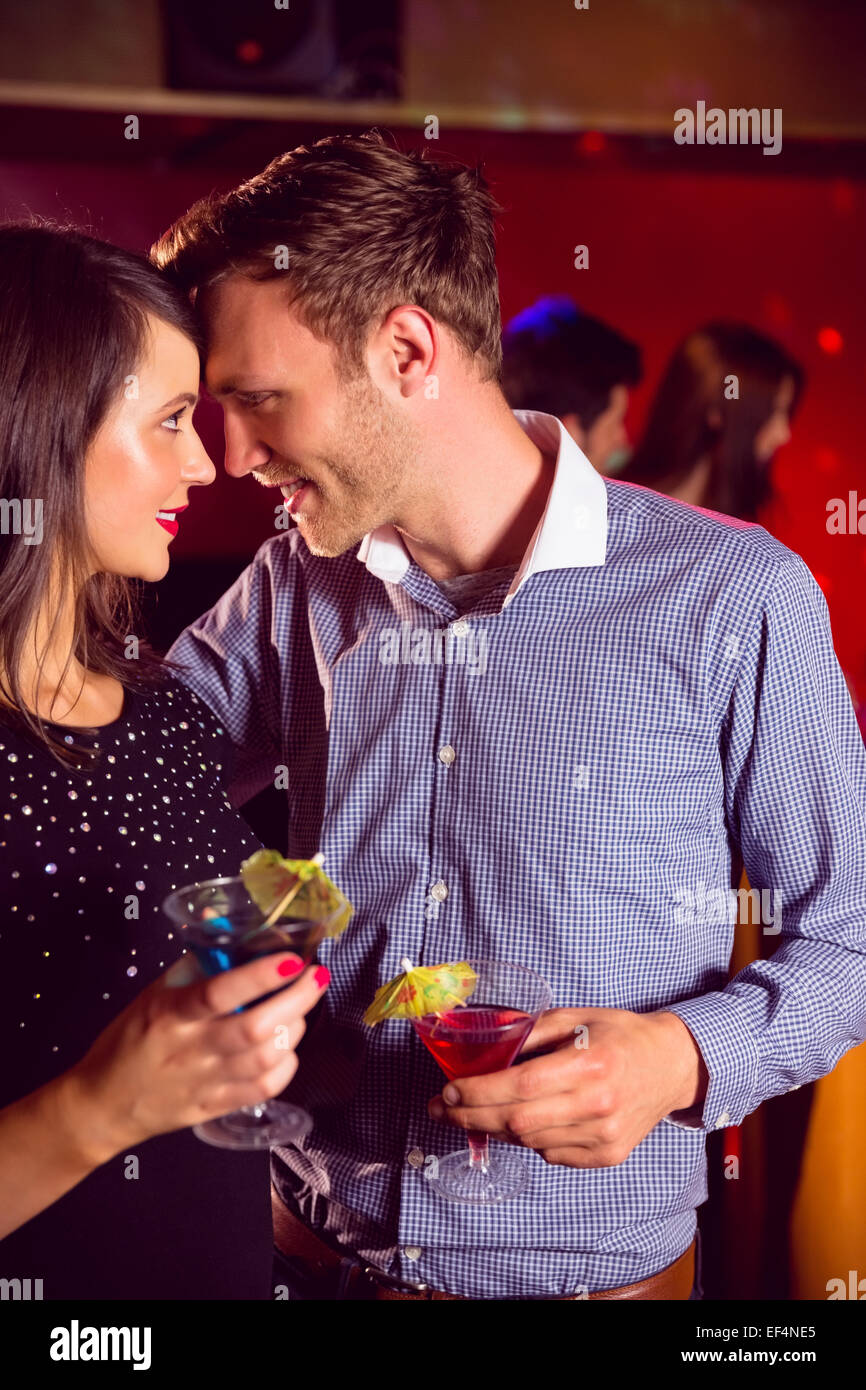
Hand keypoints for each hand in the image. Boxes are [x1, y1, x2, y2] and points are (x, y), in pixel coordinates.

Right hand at [59, 952, 329, 1162]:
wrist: (104, 1103)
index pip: (219, 992)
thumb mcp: (155, 993)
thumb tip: (222, 920)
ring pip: (265, 1059)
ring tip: (300, 1009)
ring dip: (294, 1030)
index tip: (293, 959)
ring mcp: (205, 1082)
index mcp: (171, 1013)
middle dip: (296, 1000)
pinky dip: (286, 1067)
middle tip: (317, 977)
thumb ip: (195, 962)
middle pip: (254, 1028)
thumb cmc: (131, 1038)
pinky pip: (263, 1089)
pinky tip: (286, 1048)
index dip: (260, 975)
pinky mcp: (215, 1108)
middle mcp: (191, 1049)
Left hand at [427, 1007, 707, 1168]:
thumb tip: (484, 1049)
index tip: (449, 1089)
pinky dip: (528, 1139)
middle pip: (518, 1122)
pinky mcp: (607, 1156)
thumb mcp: (575, 1017)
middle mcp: (598, 1106)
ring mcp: (604, 1137)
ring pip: (530, 1142)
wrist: (670, 1065)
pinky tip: (519, 1121)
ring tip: (472, 1113)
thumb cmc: (620, 1035)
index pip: (521, 1086)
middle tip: (442, 1108)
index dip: (479, 1092)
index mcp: (590, 1065)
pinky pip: (551, 1154)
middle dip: (471, 1116)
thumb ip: (530, 1033)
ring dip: (494, 1129)